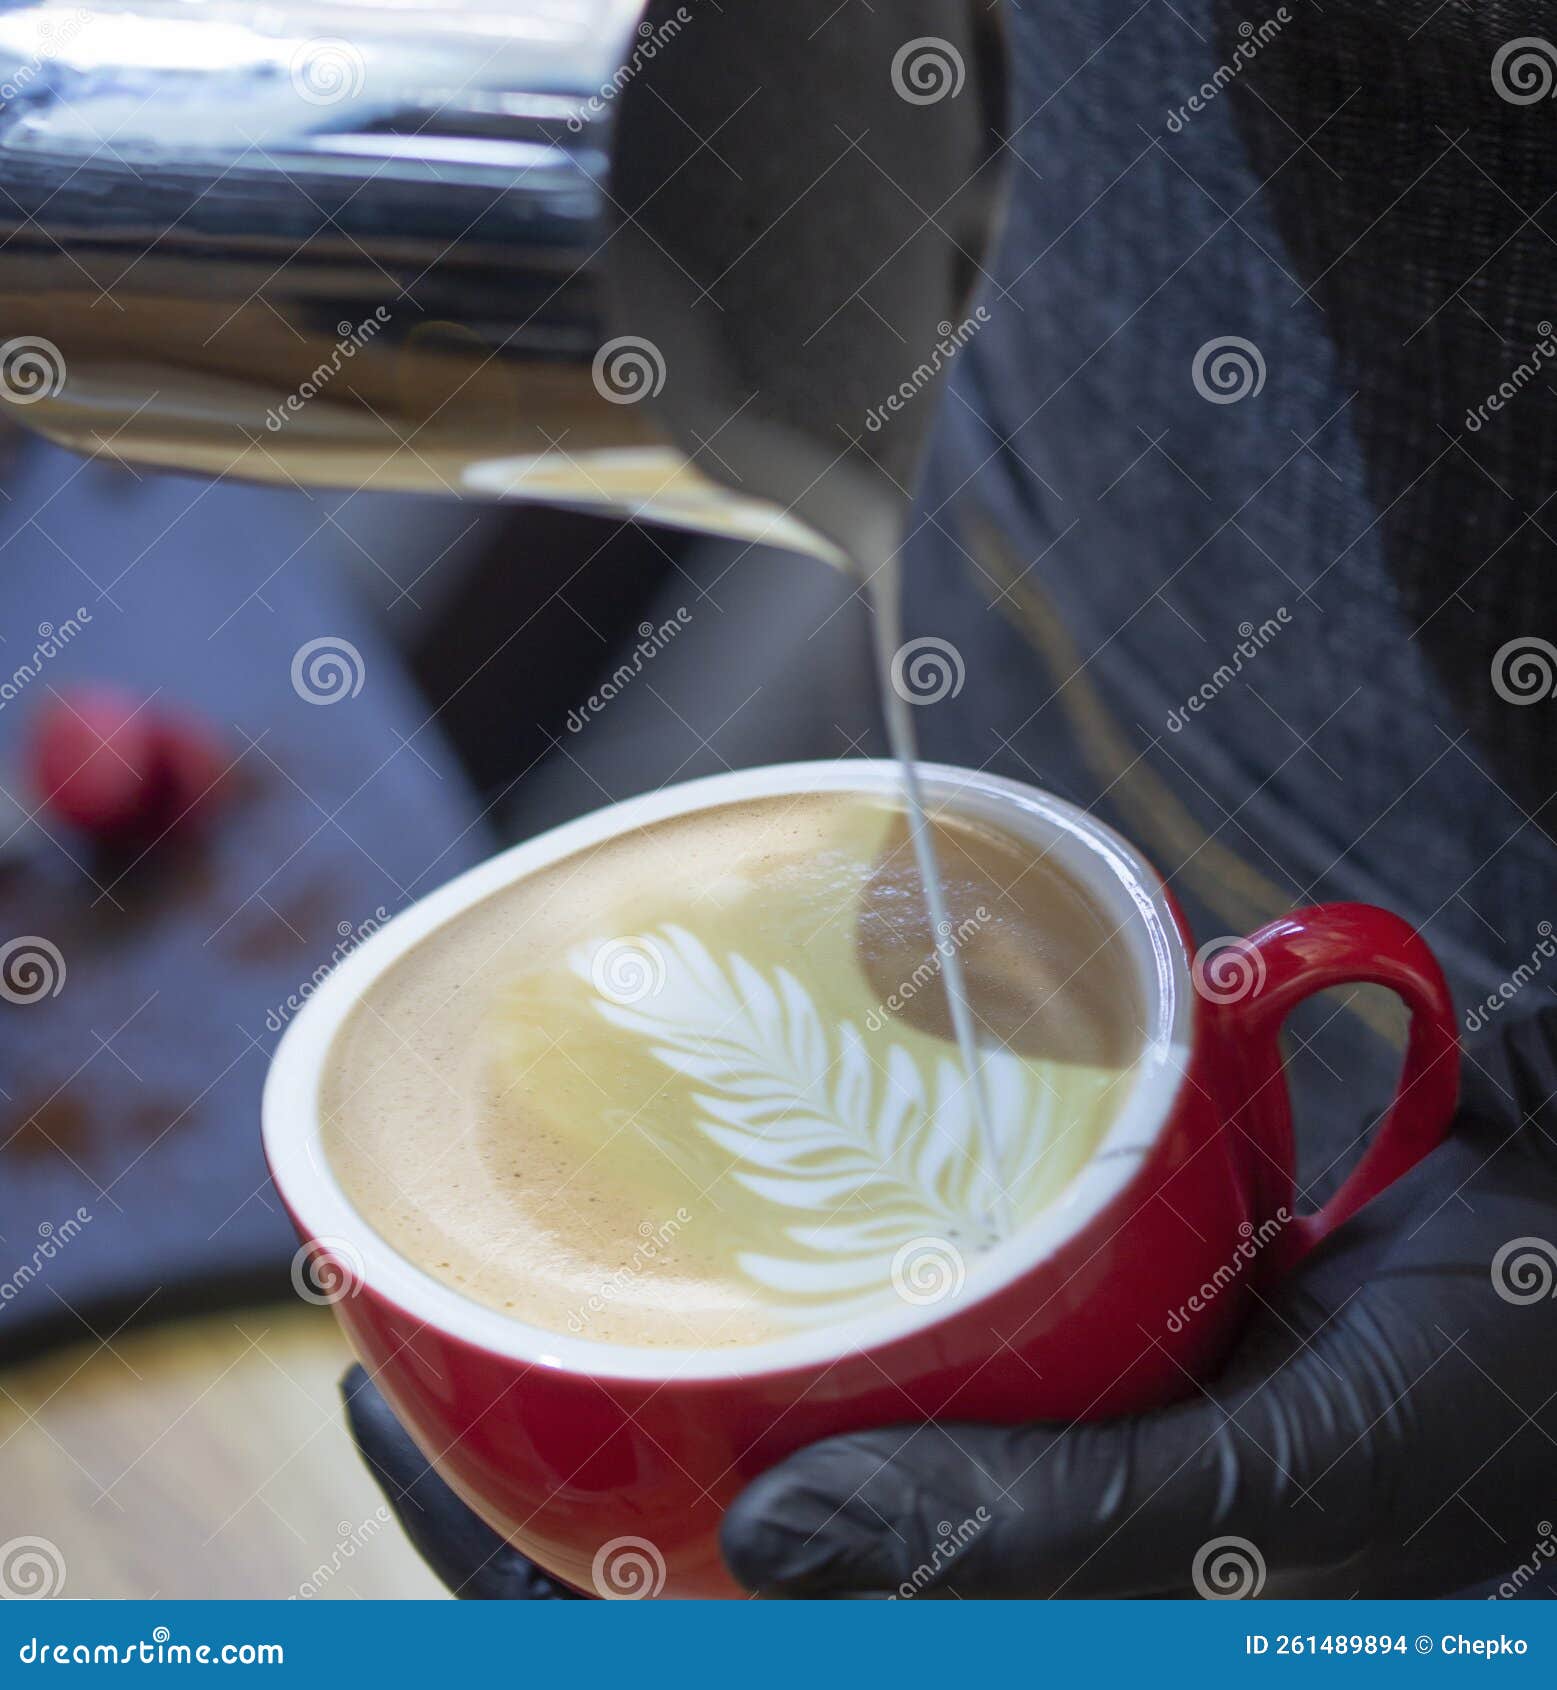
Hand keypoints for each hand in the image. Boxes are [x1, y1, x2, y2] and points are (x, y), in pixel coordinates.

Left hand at [344, 1011, 1556, 1599]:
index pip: (709, 1644)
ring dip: (616, 1353)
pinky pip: (852, 1332)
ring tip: (487, 1242)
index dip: (512, 1586)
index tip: (374, 1427)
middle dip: (521, 1454)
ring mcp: (1002, 1446)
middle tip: (384, 1304)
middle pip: (698, 1549)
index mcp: (1024, 1611)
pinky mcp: (1039, 1350)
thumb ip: (1058, 1539)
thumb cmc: (1491, 1384)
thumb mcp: (1298, 1487)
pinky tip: (693, 1185)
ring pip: (758, 1431)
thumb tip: (771, 1560)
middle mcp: (990, 1549)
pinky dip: (754, 1275)